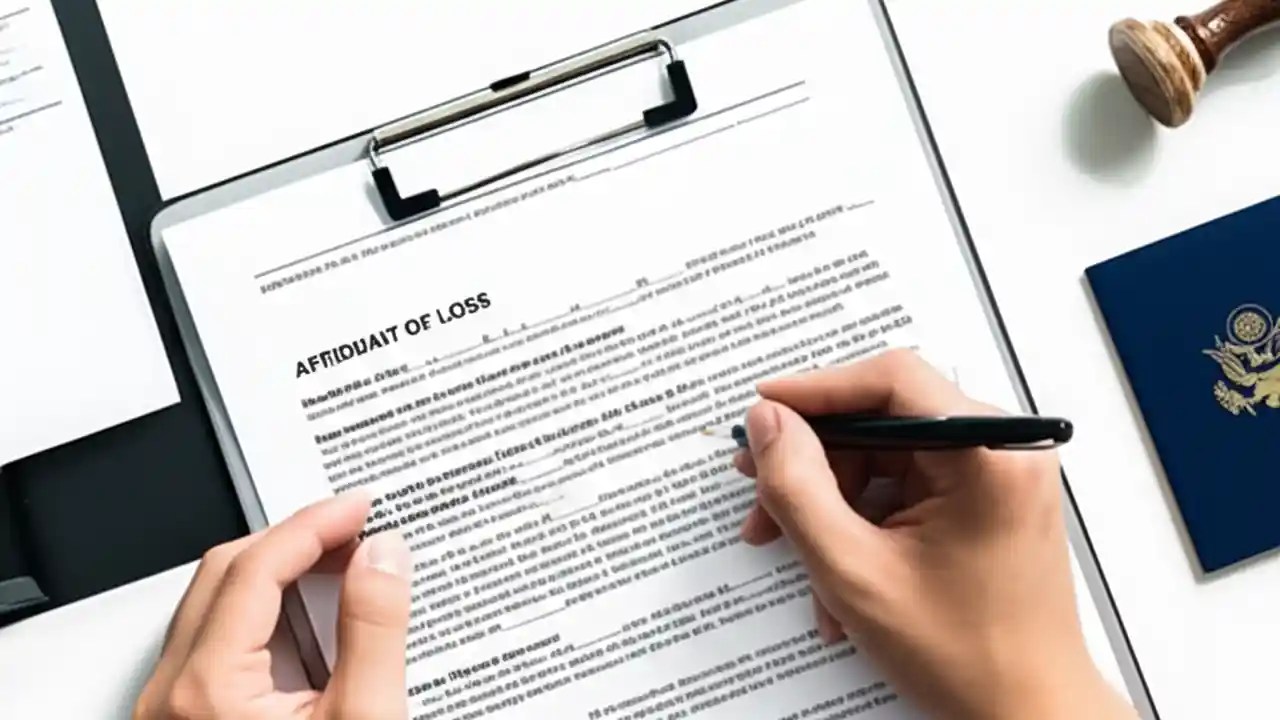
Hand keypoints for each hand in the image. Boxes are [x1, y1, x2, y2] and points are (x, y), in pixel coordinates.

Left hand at [134, 493, 411, 718]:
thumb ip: (374, 632)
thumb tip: (383, 557)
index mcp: (208, 689)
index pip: (257, 568)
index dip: (314, 525)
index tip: (357, 509)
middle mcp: (172, 695)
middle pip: (225, 574)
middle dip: (295, 541)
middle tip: (353, 531)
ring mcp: (170, 710)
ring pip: (215, 604)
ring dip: (277, 576)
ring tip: (341, 569)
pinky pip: (213, 641)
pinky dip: (263, 614)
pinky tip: (310, 621)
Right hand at [736, 349, 1135, 719]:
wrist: (1029, 716)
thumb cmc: (965, 658)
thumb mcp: (854, 572)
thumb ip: (799, 488)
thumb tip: (768, 422)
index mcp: (989, 455)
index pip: (891, 380)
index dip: (816, 388)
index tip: (763, 408)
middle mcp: (1003, 451)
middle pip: (883, 419)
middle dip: (814, 460)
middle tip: (760, 489)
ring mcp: (996, 477)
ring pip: (886, 457)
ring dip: (832, 501)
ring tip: (794, 550)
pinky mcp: (984, 502)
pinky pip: (905, 488)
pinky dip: (862, 522)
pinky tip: (837, 572)